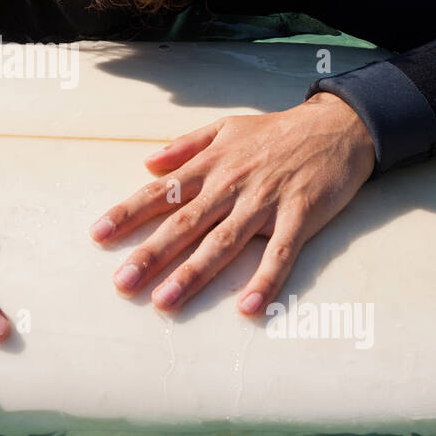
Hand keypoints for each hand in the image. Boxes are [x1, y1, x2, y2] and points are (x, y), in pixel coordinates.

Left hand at [89, 93, 375, 315]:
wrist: (337, 127)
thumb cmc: (276, 131)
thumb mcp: (225, 127)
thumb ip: (185, 146)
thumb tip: (147, 163)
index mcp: (210, 167)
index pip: (160, 193)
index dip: (128, 213)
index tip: (97, 235)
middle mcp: (231, 186)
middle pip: (184, 224)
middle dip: (150, 254)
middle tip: (122, 284)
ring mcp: (265, 202)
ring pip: (223, 243)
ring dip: (194, 274)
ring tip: (166, 303)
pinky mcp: (300, 216)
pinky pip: (281, 253)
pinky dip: (265, 280)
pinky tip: (248, 308)